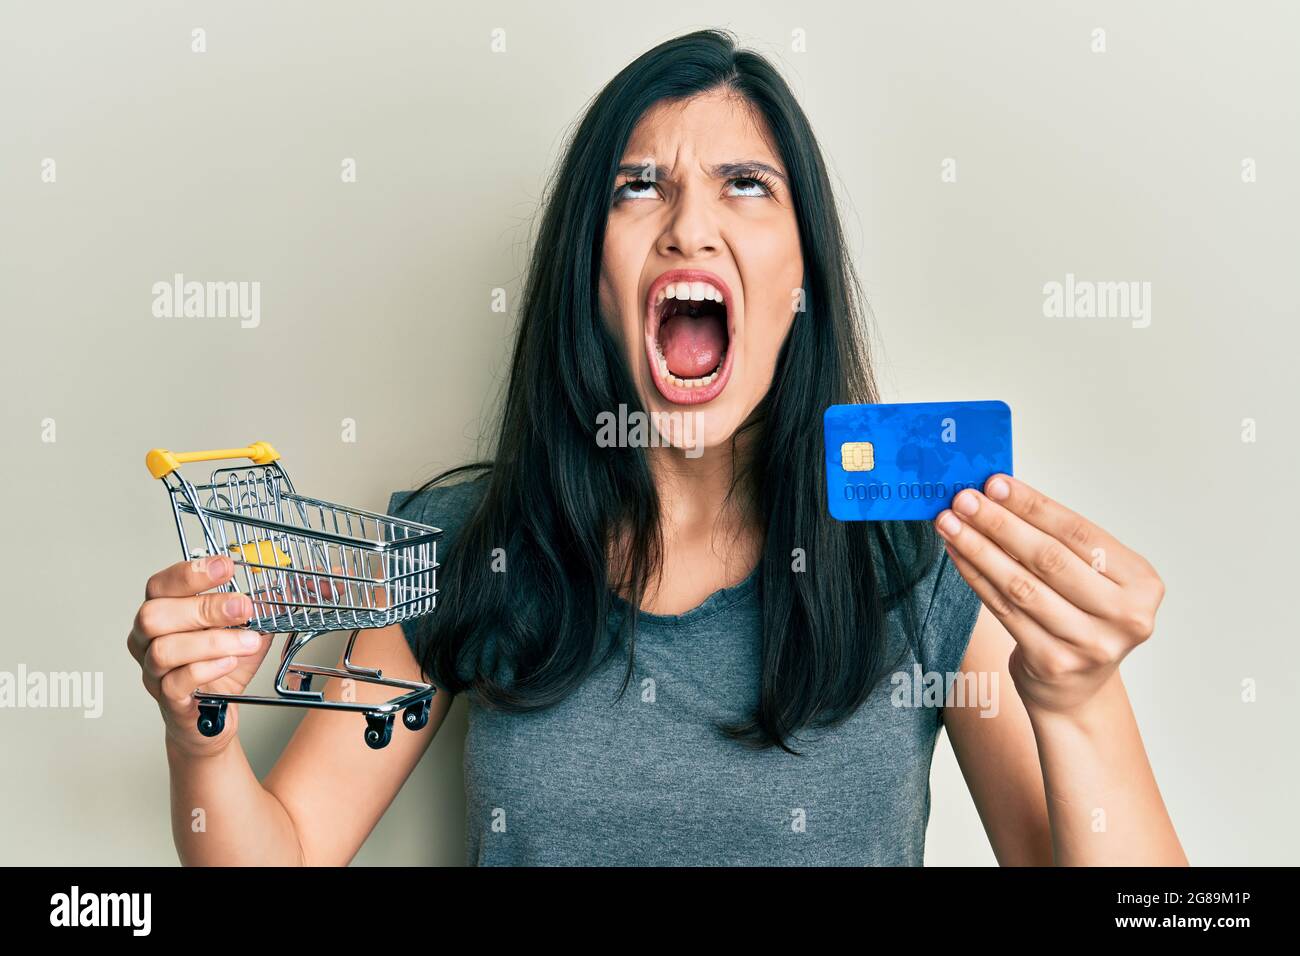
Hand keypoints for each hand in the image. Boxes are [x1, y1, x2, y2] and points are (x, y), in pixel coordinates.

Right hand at [127, 555, 274, 755]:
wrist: (213, 717)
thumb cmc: (222, 668)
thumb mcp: (244, 630)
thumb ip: (256, 608)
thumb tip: (282, 586)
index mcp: (164, 614)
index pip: (160, 585)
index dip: (190, 573)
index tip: (226, 566)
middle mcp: (147, 641)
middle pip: (154, 615)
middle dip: (203, 607)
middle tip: (243, 608)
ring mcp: (154, 672)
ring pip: (164, 650)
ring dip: (212, 641)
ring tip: (247, 642)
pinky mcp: (168, 700)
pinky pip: (175, 682)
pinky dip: (206, 669)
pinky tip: (230, 662)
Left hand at [934, 474, 1164, 716]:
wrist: (1077, 691)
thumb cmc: (1081, 619)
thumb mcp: (1092, 579)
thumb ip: (1060, 542)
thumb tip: (999, 494)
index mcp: (1142, 584)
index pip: (1079, 533)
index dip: (1032, 506)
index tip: (995, 484)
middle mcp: (1125, 616)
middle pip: (1049, 558)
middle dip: (1000, 523)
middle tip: (964, 499)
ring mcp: (1090, 644)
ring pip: (1021, 584)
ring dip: (979, 548)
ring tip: (950, 523)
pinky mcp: (1052, 662)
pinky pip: (1003, 609)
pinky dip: (976, 577)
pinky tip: (957, 554)